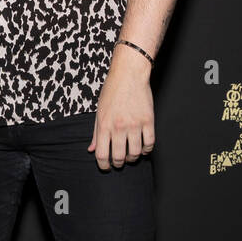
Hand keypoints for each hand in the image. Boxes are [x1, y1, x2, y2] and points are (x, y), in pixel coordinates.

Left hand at [88, 46, 154, 170]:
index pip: (102, 154)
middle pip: (119, 157)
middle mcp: (119, 126)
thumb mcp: (99, 111)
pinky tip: (143, 148)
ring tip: (131, 156)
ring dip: (133, 158)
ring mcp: (134, 124)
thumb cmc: (112, 90)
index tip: (106, 167)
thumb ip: (96, 132)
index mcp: (104, 125)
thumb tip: (91, 149)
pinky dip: (146, 150)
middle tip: (119, 162)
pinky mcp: (148, 120)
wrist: (129, 74)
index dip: (104, 165)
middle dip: (118, 163)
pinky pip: (149, 143)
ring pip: (135, 153)